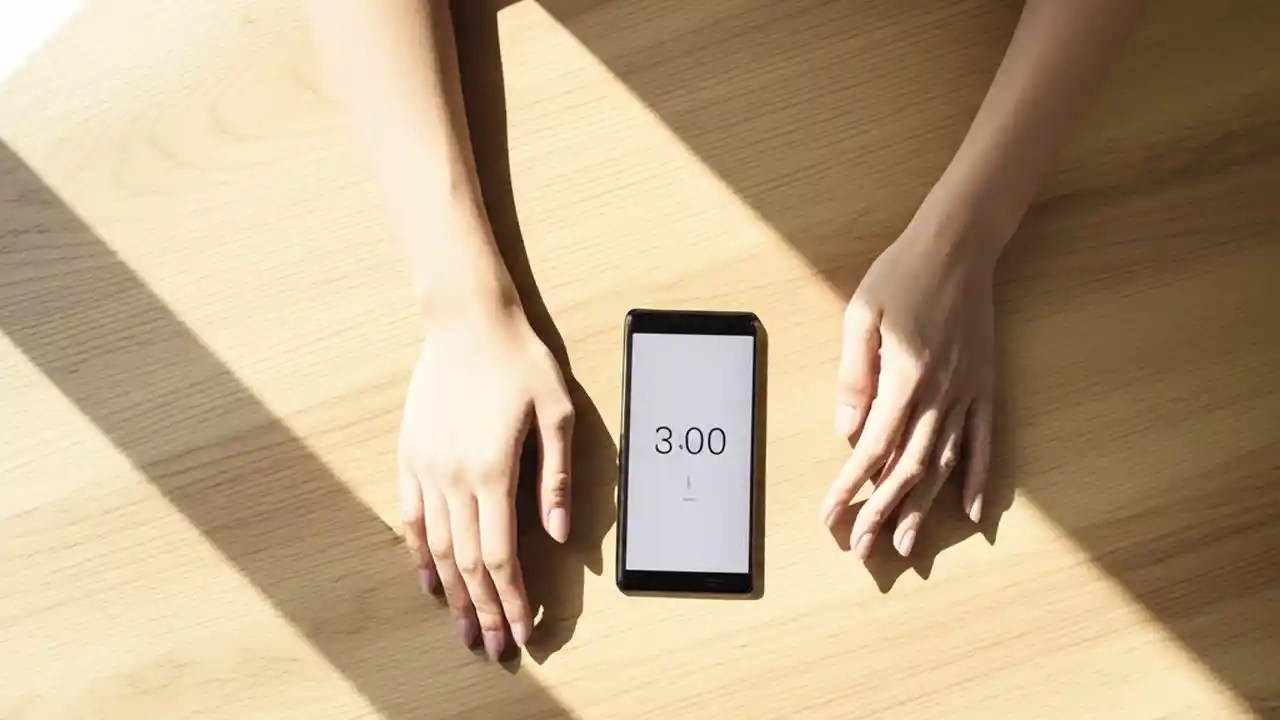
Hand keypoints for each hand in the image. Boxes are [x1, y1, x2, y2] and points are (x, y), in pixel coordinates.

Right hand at [398, 303, 573, 659]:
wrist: (467, 321)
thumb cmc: (519, 361)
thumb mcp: (556, 412)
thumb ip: (558, 478)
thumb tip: (560, 535)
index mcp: (494, 470)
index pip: (503, 555)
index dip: (513, 599)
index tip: (522, 631)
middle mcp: (454, 477)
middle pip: (469, 562)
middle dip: (485, 610)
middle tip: (495, 648)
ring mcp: (426, 468)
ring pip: (439, 548)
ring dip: (454, 594)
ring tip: (465, 630)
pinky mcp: (410, 455)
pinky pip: (412, 518)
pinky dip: (420, 555)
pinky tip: (432, 582)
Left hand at [820, 222, 994, 558]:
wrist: (959, 244)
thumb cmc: (901, 274)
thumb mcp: (861, 316)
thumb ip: (855, 377)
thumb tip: (846, 432)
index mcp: (906, 377)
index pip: (872, 447)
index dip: (851, 486)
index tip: (832, 516)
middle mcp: (941, 392)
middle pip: (909, 468)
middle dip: (884, 512)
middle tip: (864, 550)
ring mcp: (968, 391)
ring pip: (945, 463)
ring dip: (926, 508)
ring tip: (910, 545)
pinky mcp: (986, 384)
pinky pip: (985, 439)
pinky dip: (980, 477)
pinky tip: (975, 510)